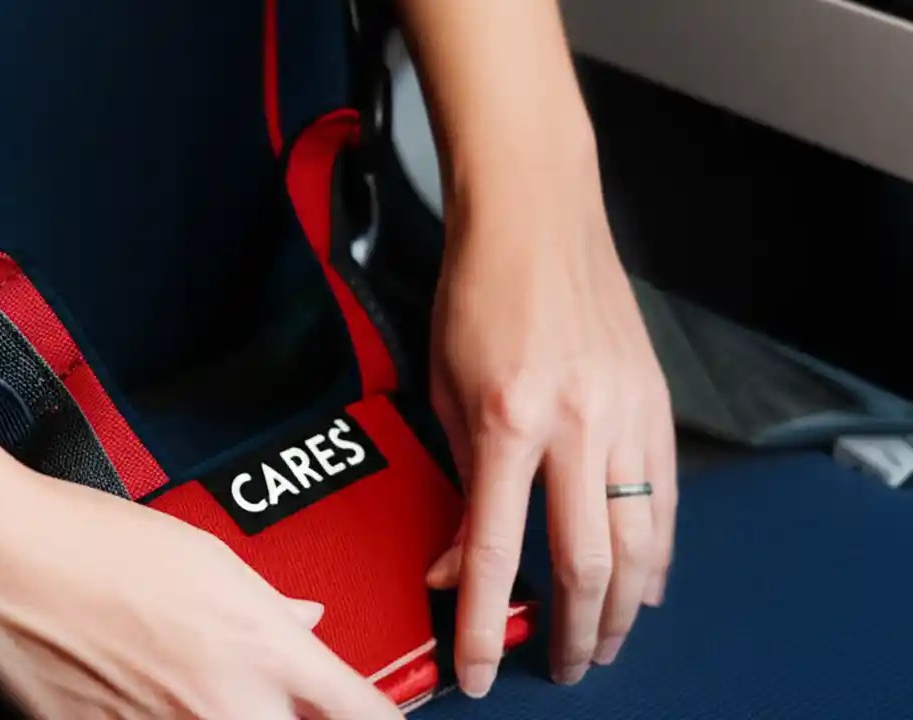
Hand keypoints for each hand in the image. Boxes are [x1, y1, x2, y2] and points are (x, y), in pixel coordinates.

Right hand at [0, 468, 403, 719]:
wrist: (1, 558)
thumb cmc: (97, 543)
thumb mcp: (208, 560)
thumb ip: (272, 607)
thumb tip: (306, 622)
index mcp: (264, 650)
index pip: (364, 717)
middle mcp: (229, 709)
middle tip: (274, 698)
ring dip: (227, 718)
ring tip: (183, 682)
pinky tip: (140, 694)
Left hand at [423, 143, 676, 695]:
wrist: (536, 215)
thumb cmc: (477, 294)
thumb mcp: (444, 390)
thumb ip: (455, 482)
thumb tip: (453, 562)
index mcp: (508, 420)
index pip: (494, 549)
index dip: (485, 622)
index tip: (479, 669)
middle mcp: (575, 424)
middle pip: (586, 562)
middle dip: (574, 631)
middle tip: (562, 667)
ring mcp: (625, 413)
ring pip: (640, 541)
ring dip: (625, 606)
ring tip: (606, 641)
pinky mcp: (655, 401)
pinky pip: (666, 495)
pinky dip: (658, 550)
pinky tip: (646, 582)